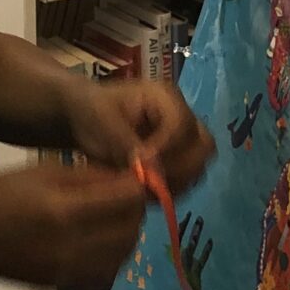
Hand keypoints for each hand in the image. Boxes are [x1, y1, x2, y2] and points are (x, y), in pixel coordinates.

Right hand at [0, 161, 152, 288]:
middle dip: (135, 209)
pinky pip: (107, 271)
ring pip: (124, 255)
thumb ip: (90, 176)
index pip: (127, 199)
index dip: (137, 185)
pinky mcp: (65, 285)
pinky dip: (113, 254)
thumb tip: (130, 179)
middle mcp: (71, 246)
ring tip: (112, 217)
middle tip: (123, 195)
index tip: (132, 176)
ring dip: (127, 233)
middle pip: (132, 229)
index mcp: (63, 210)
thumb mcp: (43, 172)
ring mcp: (69, 271)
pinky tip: (100, 238)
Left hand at [68, 77, 213, 192]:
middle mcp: (182, 116)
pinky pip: (188, 178)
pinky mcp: (178, 158)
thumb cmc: (92, 110)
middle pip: (204, 145)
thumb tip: (150, 168)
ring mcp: (183, 139)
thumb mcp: (103, 121)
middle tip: (150, 181)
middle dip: (179, 167)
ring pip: (199, 164)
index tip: (141, 166)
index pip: (182, 125)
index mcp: (165, 97)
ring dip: (178, 181)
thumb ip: (127, 143)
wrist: (85, 115)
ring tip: (147, 189)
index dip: (166, 150)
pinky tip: (148, 193)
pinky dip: (172, 189)